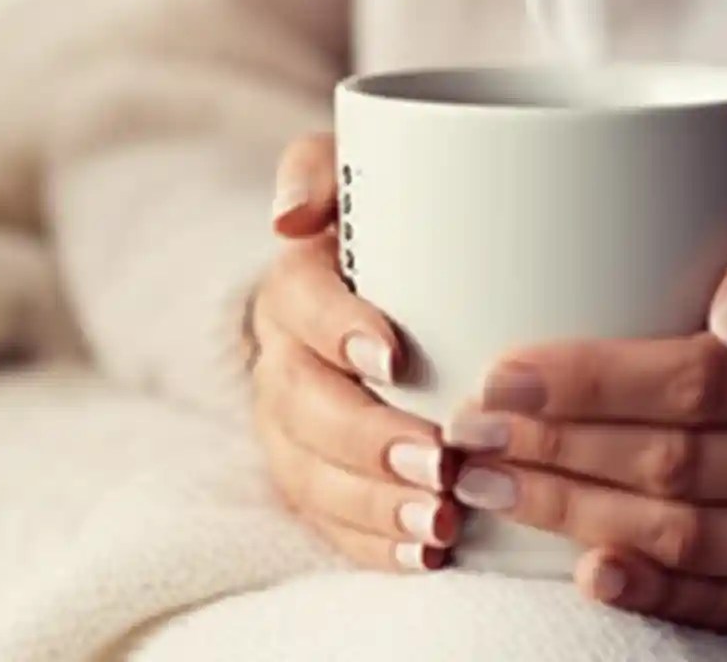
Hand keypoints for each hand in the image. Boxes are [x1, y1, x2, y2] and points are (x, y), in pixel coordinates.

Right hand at [251, 133, 458, 571]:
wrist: (374, 298)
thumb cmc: (383, 236)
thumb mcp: (353, 178)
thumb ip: (322, 167)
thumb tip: (287, 215)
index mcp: (295, 289)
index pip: (299, 305)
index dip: (338, 330)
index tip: (394, 355)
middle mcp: (283, 362)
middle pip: (306, 409)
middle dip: (369, 441)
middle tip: (441, 463)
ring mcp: (293, 431)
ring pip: (314, 477)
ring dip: (376, 505)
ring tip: (443, 524)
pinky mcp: (316, 479)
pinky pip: (331, 522)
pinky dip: (375, 544)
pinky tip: (429, 558)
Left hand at [447, 188, 726, 628]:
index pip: (697, 381)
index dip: (591, 385)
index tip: (501, 377)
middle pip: (676, 464)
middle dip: (556, 451)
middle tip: (468, 433)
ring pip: (686, 536)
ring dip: (575, 516)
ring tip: (487, 486)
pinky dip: (655, 595)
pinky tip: (586, 574)